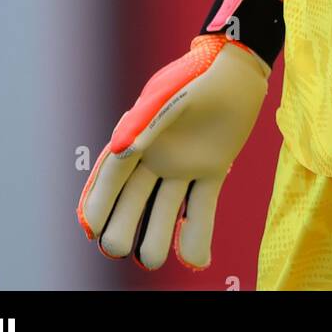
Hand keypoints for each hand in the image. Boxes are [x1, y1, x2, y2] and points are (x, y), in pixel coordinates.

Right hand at [77, 36, 268, 269]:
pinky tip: (198, 260)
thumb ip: (145, 121)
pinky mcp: (211, 172)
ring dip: (156, 237)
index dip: (99, 202)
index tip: (91, 230)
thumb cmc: (198, 76)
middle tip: (119, 247)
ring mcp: (183, 167)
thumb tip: (119, 149)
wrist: (240, 70)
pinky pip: (201, 210)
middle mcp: (156, 157)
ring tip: (153, 258)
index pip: (112, 176)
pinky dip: (197, 236)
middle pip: (133, 201)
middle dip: (123, 226)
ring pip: (163, 211)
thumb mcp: (171, 96)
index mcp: (138, 136)